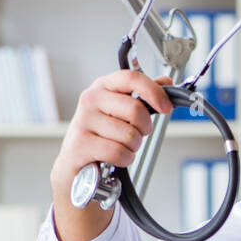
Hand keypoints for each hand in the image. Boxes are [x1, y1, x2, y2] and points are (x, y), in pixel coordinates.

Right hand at [50, 67, 174, 192]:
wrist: (74, 162)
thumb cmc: (100, 134)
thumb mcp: (120, 110)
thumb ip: (143, 95)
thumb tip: (165, 83)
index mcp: (103, 86)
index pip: (132, 78)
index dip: (154, 92)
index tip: (166, 107)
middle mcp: (91, 99)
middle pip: (136, 110)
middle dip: (144, 128)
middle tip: (136, 134)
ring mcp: (84, 120)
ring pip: (130, 135)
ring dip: (133, 147)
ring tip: (120, 146)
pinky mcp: (81, 143)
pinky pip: (119, 152)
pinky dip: (124, 159)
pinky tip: (115, 158)